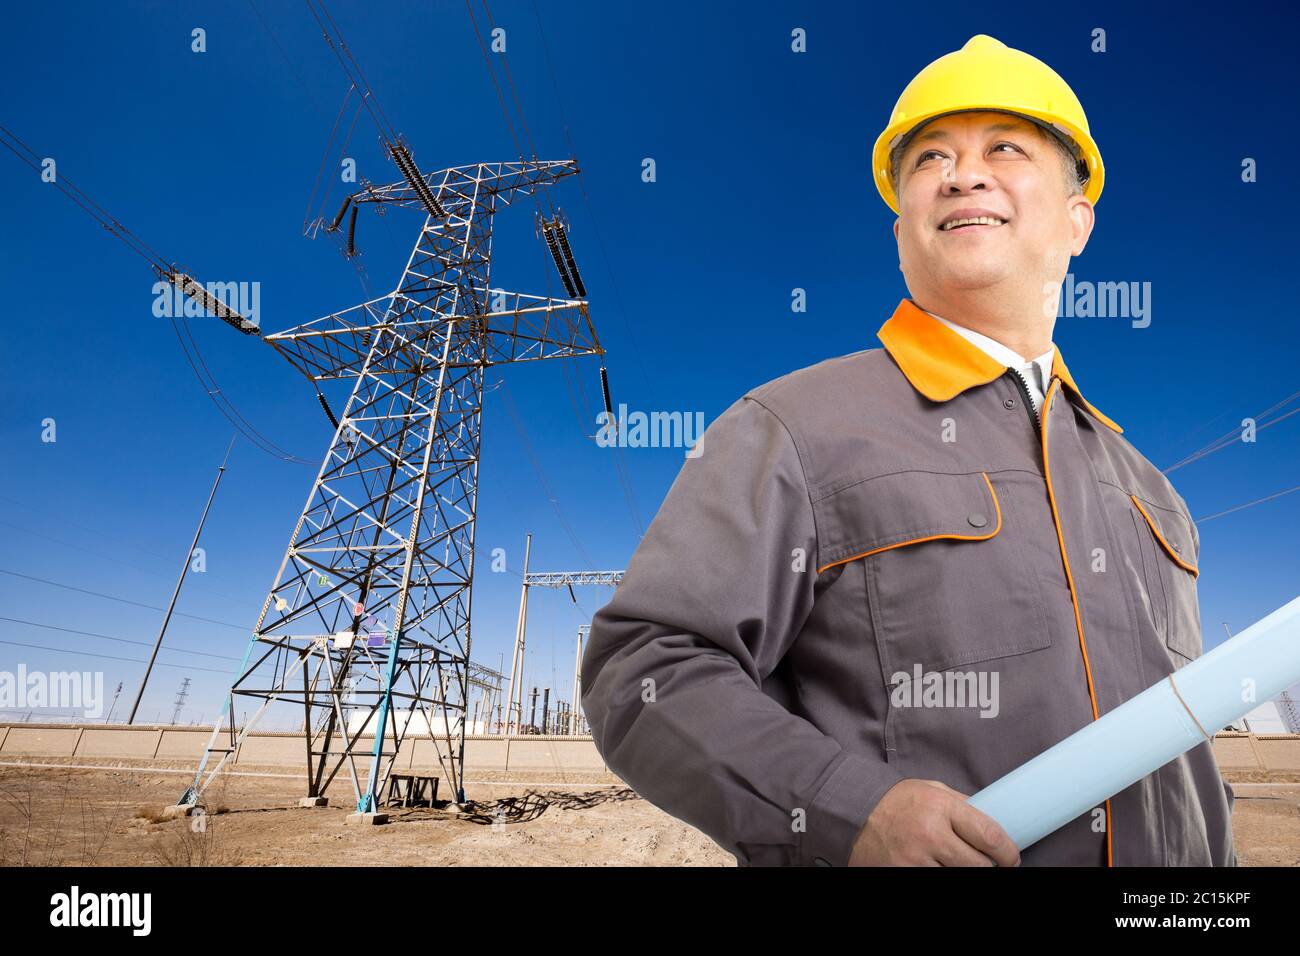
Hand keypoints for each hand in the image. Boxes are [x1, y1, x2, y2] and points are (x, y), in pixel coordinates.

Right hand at [847, 778, 1020, 865]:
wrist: (853, 814)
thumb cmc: (896, 801)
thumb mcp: (930, 790)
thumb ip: (961, 804)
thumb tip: (992, 819)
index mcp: (940, 806)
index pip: (989, 836)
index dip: (1008, 852)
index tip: (1011, 857)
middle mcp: (930, 833)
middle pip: (979, 865)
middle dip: (989, 867)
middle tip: (988, 864)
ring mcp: (916, 858)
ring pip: (960, 877)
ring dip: (964, 872)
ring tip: (957, 862)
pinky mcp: (905, 874)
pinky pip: (937, 880)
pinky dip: (942, 874)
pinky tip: (939, 866)